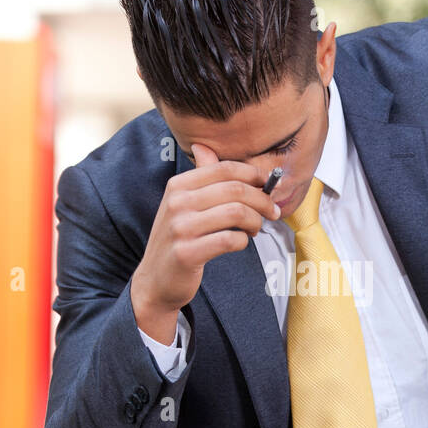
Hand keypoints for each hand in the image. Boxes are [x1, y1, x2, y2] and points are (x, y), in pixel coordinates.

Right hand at [132, 142, 280, 342]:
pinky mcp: (187, 253)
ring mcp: (180, 228)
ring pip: (236, 213)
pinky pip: (229, 240)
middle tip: (273, 211)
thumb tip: (204, 147)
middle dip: (262, 199)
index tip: (268, 185)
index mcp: (178, 186)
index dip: (252, 174)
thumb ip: (199, 178)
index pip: (224, 168)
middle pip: (235, 189)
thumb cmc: (177, 240)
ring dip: (255, 221)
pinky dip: (243, 240)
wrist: (155, 280)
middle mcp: (176, 203)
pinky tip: (240, 242)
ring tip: (255, 229)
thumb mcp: (181, 204)